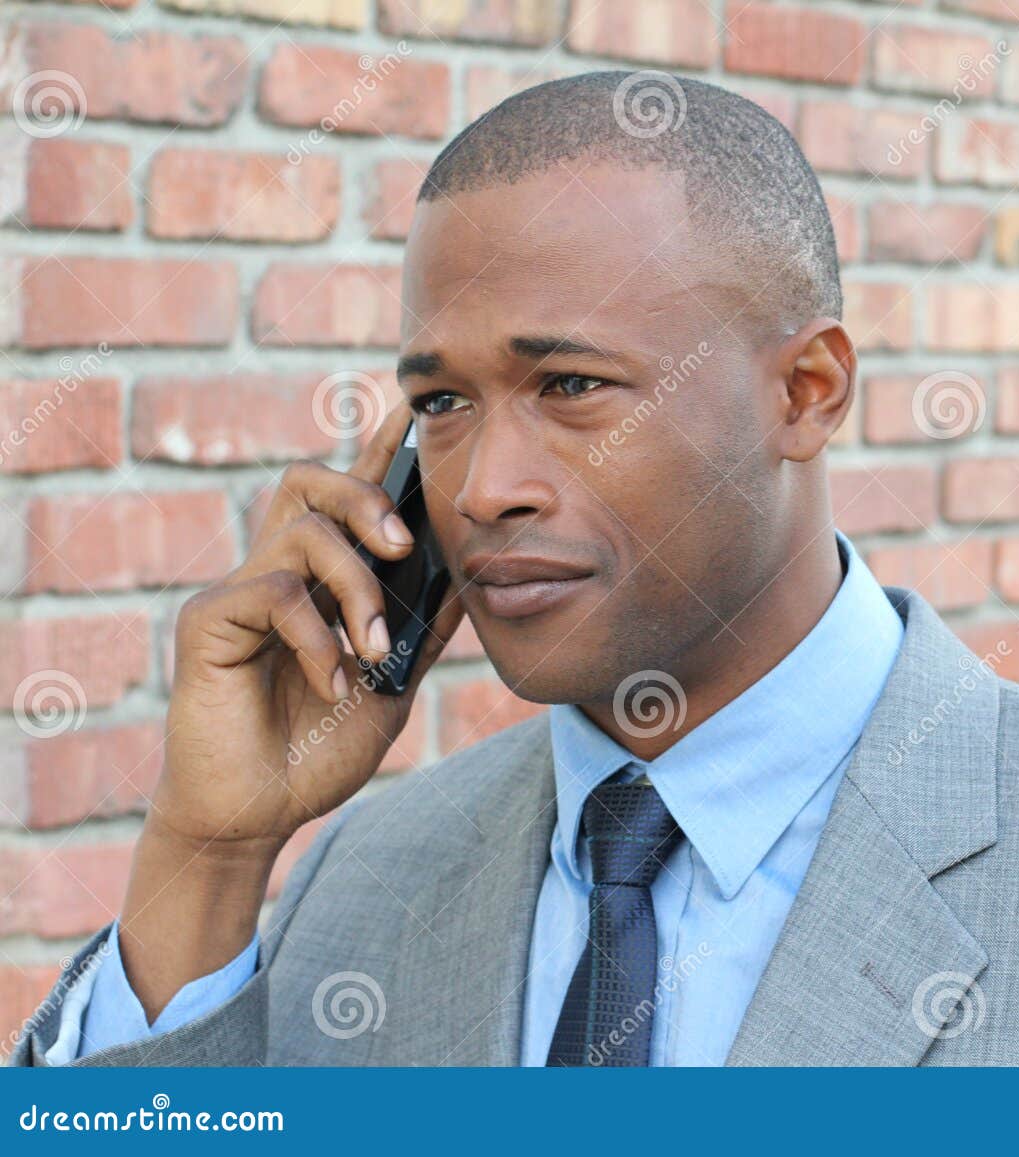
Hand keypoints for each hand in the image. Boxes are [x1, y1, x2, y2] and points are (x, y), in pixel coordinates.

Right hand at [152, 406, 463, 849]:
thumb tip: (472, 576)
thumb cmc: (318, 747)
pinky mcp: (208, 620)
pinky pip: (273, 592)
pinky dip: (317, 638)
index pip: (350, 499)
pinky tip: (332, 685)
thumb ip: (423, 629)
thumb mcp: (395, 684)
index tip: (413, 407)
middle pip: (311, 480)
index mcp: (322, 580)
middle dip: (368, 497)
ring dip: (355, 587)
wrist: (258, 811)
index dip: (379, 450)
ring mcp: (240, 592)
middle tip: (405, 545)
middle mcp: (278, 571)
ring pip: (303, 532)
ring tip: (372, 648)